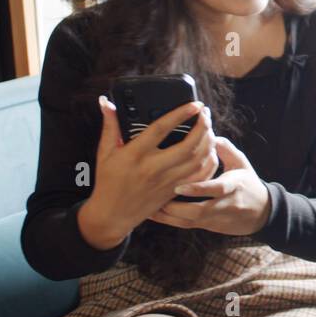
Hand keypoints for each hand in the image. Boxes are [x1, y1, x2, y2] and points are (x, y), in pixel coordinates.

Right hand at [78, 97, 217, 249]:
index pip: (161, 129)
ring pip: (198, 161)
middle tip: (205, 113)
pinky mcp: (175, 190)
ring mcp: (167, 181)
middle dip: (203, 127)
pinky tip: (210, 150)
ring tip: (209, 128)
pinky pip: (200, 176)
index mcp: (135, 154)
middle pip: (189, 146)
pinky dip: (209, 162)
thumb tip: (106, 102)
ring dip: (209, 142)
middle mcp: (154, 168)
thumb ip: (110, 125)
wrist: (112, 215)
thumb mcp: (105, 152)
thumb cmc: (108, 181)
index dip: (180, 114)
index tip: (194, 105)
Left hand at [148, 136, 271, 235]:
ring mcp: (216, 218)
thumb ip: (225, 148)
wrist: (263, 213)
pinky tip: (155, 214)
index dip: (198, 189)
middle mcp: (225, 204)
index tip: (179, 186)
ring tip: (151, 206)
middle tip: (157, 197)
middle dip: (177, 207)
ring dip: (169, 215)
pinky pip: (187, 225)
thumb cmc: (249, 184)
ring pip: (190, 221)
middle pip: (200, 210)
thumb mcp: (242, 163)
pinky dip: (170, 221)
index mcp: (234, 186)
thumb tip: (209, 134)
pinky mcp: (209, 226)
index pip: (217, 188)